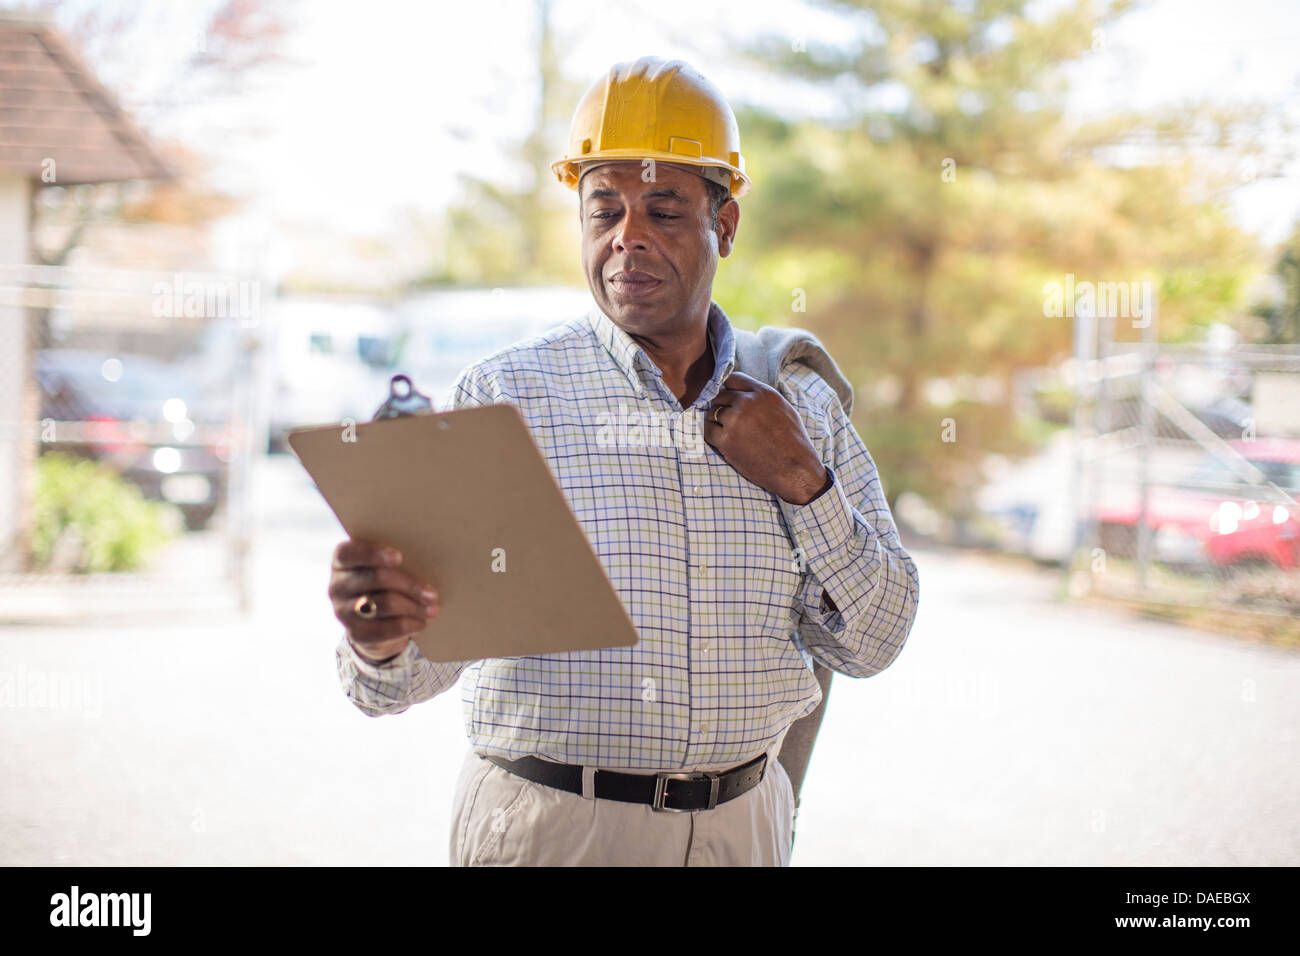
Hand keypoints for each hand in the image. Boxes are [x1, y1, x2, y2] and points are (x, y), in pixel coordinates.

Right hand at [329, 539, 438, 662]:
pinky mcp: (356, 633)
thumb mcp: (385, 567)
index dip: (373, 554)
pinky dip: (409, 625)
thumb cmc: (386, 583)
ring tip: (432, 609)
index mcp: (342, 561)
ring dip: (414, 607)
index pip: (350, 553)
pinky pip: (386, 629)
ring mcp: (343, 611)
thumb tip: (428, 560)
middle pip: (376, 578)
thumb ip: (394, 561)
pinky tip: (422, 622)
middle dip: (409, 585)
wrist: (374, 622)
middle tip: (431, 593)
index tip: (399, 557)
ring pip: (385, 604)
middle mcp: (338, 586)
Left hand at [703, 372, 828, 504]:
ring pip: (712, 413)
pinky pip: (707, 431)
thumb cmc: (793, 442)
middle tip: (729, 420)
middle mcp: (747, 402)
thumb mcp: (784, 408)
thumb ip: (762, 398)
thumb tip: (743, 393)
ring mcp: (735, 421)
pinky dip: (712, 435)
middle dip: (722, 406)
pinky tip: (723, 441)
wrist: (795, 469)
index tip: (729, 400)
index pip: (732, 379)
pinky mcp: (726, 441)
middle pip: (719, 396)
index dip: (729, 390)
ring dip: (716, 421)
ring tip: (729, 432)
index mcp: (763, 392)